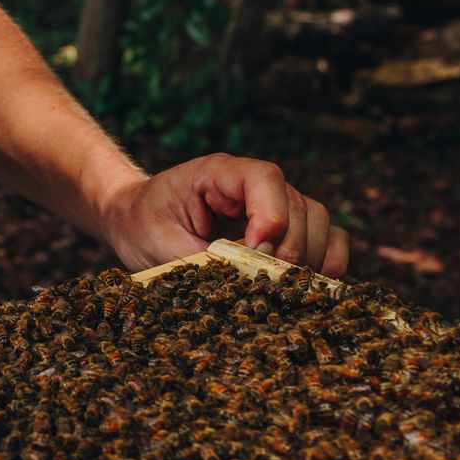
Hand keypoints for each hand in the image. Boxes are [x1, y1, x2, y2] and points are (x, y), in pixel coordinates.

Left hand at [100, 153, 348, 275]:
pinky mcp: (281, 228)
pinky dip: (327, 258)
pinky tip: (317, 284)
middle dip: (292, 247)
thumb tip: (245, 282)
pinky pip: (322, 235)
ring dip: (311, 256)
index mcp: (219, 173)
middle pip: (299, 205)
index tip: (258, 252)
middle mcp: (253, 184)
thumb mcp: (160, 243)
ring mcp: (272, 204)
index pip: (265, 179)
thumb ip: (202, 260)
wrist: (132, 221)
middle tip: (272, 280)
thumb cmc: (143, 225)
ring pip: (317, 220)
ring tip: (288, 287)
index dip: (271, 216)